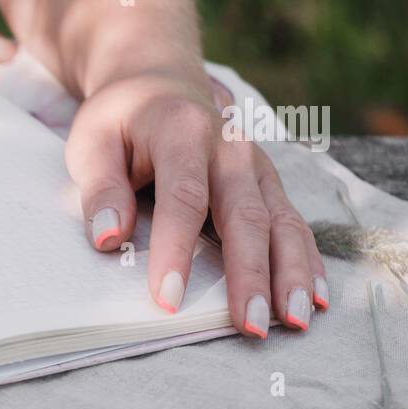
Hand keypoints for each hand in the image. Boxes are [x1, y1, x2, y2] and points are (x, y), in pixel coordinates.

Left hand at [65, 70, 328, 337]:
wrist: (161, 81)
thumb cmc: (121, 119)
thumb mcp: (92, 143)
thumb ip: (101, 189)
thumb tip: (108, 238)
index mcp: (182, 132)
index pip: (183, 198)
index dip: (176, 250)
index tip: (167, 298)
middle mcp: (231, 149)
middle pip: (246, 216)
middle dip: (251, 275)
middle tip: (252, 326)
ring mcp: (257, 167)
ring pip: (282, 223)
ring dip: (290, 275)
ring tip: (294, 322)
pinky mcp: (269, 185)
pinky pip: (294, 225)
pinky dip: (306, 263)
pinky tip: (315, 301)